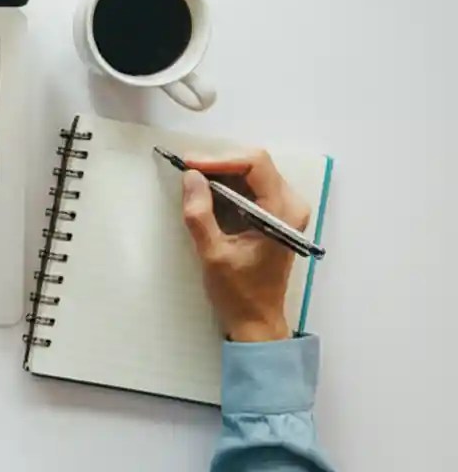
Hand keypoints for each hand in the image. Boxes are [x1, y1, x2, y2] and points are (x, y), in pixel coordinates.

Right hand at [181, 149, 311, 342]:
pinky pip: (252, 187)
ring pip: (253, 173)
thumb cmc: (238, 292)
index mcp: (282, 213)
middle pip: (255, 165)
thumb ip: (200, 214)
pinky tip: (207, 190)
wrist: (257, 320)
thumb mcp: (212, 254)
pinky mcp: (275, 215)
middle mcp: (291, 206)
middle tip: (187, 170)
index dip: (221, 159)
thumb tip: (190, 177)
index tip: (190, 165)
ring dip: (222, 172)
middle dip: (219, 163)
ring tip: (192, 178)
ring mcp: (285, 210)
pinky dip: (228, 184)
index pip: (256, 165)